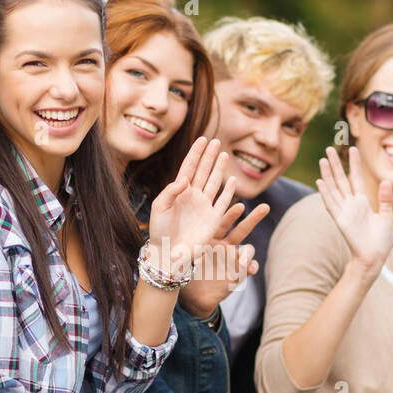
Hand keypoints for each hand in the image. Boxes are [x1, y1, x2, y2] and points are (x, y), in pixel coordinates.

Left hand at [147, 137, 237, 276]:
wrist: (168, 253)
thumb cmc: (160, 231)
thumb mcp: (160, 208)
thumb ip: (170, 191)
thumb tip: (185, 178)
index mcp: (179, 192)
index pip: (189, 168)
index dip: (195, 153)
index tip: (202, 139)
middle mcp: (193, 196)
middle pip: (203, 171)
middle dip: (209, 156)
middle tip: (215, 140)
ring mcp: (204, 207)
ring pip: (214, 183)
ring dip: (219, 169)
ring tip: (223, 154)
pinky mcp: (213, 219)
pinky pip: (223, 202)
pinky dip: (228, 192)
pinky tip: (232, 180)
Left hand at [177, 200, 269, 317]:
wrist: (193, 297)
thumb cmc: (184, 274)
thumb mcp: (181, 256)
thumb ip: (181, 246)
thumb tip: (178, 239)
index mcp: (211, 238)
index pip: (223, 222)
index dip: (232, 214)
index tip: (239, 206)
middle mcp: (224, 246)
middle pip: (242, 229)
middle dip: (254, 218)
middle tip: (265, 207)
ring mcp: (233, 260)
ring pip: (248, 249)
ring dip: (249, 252)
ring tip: (245, 261)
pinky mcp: (238, 273)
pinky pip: (248, 268)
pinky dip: (251, 268)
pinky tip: (250, 269)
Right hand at [316, 146, 392, 276]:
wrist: (374, 256)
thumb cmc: (381, 239)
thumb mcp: (387, 215)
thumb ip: (385, 198)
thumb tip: (386, 180)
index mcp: (362, 202)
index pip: (356, 178)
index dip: (354, 164)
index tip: (353, 149)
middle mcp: (351, 204)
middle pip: (341, 180)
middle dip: (336, 164)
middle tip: (329, 148)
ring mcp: (344, 211)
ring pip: (333, 189)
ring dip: (327, 174)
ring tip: (323, 159)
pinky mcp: (340, 220)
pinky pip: (331, 204)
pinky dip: (325, 193)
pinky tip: (320, 181)